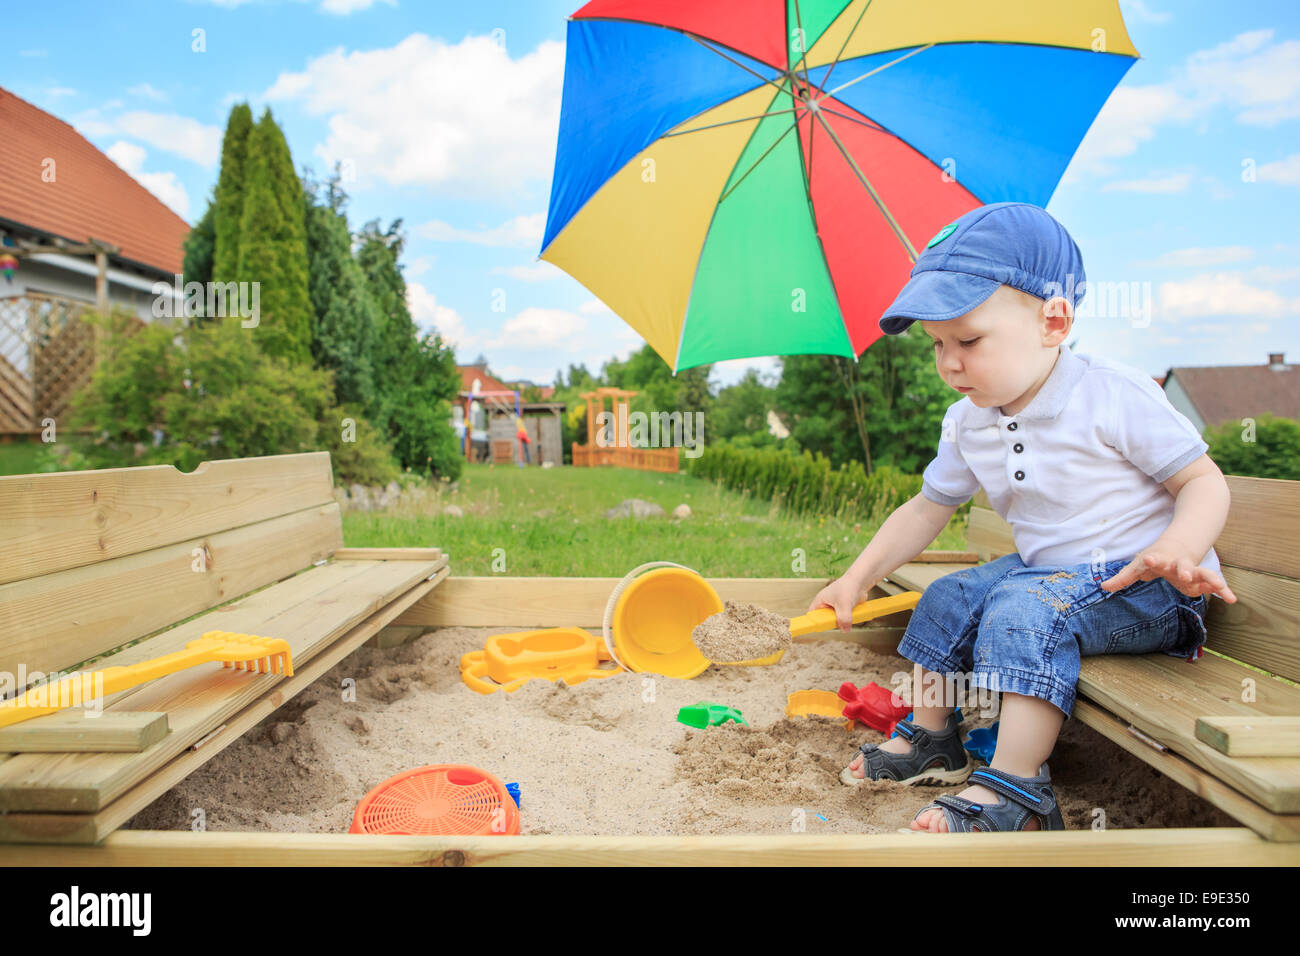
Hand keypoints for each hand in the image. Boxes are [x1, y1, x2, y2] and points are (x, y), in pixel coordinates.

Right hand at [808, 575, 872, 631]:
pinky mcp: (843, 609)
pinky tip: (854, 614)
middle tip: (839, 623)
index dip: (815, 622)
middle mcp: (826, 604)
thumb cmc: (848, 588)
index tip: (822, 628)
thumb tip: (845, 630)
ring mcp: (835, 607)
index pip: (812, 615)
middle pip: (825, 620)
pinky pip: (844, 618)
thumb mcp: (844, 605)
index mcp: (820, 601)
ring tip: (849, 614)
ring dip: (843, 621)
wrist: (860, 582)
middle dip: (833, 623)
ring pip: (836, 620)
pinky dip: (849, 618)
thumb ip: (843, 619)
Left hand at [1099, 547, 1236, 602]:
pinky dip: (1224, 591)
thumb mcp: (1138, 567)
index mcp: (1160, 560)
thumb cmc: (1156, 559)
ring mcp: (1193, 569)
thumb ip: (1123, 578)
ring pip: (1203, 573)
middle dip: (1184, 569)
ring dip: (1209, 578)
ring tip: (1217, 586)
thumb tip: (1103, 587)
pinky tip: (1232, 599)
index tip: (1148, 558)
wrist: (1180, 544)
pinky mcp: (1203, 578)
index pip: (1153, 560)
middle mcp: (1177, 564)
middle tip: (1184, 574)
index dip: (1151, 560)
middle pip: (1182, 566)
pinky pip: (1215, 584)